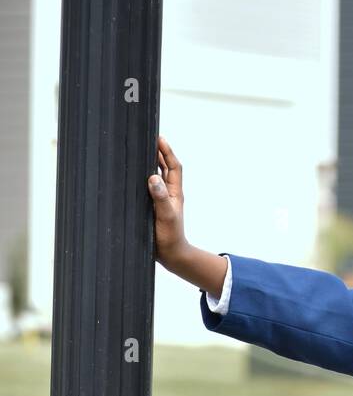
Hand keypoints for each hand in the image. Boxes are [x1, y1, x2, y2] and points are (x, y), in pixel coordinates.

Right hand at [148, 135, 186, 268]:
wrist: (171, 256)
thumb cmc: (171, 238)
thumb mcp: (166, 216)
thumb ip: (160, 198)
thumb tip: (153, 177)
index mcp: (175, 192)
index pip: (173, 166)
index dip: (167, 151)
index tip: (159, 138)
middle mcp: (168, 194)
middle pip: (165, 167)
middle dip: (158, 152)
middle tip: (147, 138)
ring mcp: (161, 200)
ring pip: (157, 176)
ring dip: (151, 163)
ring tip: (140, 151)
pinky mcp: (153, 207)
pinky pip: (148, 188)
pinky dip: (144, 179)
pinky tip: (134, 176)